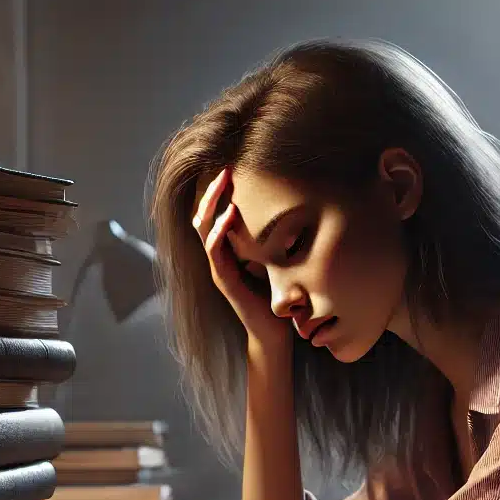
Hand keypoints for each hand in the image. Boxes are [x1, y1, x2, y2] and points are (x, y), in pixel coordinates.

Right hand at [192, 169, 289, 352]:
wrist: (275, 332)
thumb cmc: (278, 295)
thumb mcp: (277, 258)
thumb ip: (276, 237)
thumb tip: (295, 208)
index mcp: (228, 249)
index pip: (216, 213)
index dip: (219, 191)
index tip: (232, 168)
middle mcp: (219, 256)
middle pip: (205, 215)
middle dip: (213, 190)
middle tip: (225, 167)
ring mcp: (218, 267)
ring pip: (204, 229)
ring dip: (212, 204)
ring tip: (222, 183)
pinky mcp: (223, 280)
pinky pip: (215, 251)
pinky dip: (220, 231)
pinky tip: (229, 215)